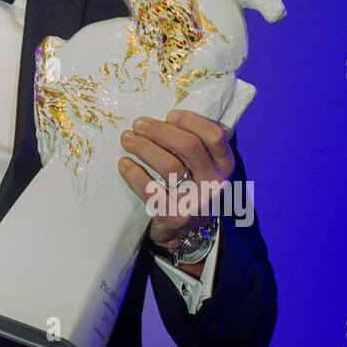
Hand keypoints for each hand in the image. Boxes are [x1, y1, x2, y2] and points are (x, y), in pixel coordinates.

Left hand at [118, 110, 233, 249]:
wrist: (182, 231)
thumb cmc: (187, 185)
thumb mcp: (200, 165)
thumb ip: (193, 142)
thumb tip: (164, 114)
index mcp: (223, 164)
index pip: (215, 136)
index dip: (191, 121)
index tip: (169, 115)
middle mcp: (214, 182)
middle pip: (189, 146)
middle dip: (159, 131)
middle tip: (138, 124)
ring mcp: (196, 201)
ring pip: (169, 166)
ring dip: (143, 148)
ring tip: (127, 139)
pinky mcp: (175, 216)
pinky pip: (151, 190)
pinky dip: (134, 174)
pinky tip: (124, 164)